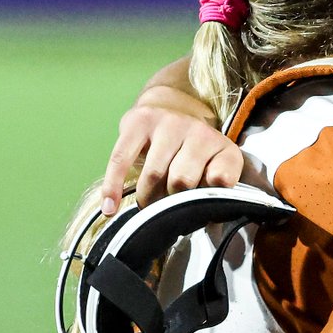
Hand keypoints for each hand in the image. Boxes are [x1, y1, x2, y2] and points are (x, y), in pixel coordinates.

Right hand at [101, 100, 243, 214]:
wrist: (173, 109)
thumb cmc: (194, 153)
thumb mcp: (215, 168)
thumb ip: (215, 193)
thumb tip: (210, 223)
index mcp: (222, 148)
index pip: (223, 178)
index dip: (210, 198)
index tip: (202, 213)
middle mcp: (200, 132)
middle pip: (182, 181)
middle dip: (171, 203)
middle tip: (165, 211)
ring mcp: (170, 123)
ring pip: (153, 174)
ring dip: (146, 198)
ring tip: (146, 206)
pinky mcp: (140, 120)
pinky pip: (122, 159)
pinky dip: (114, 186)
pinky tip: (109, 207)